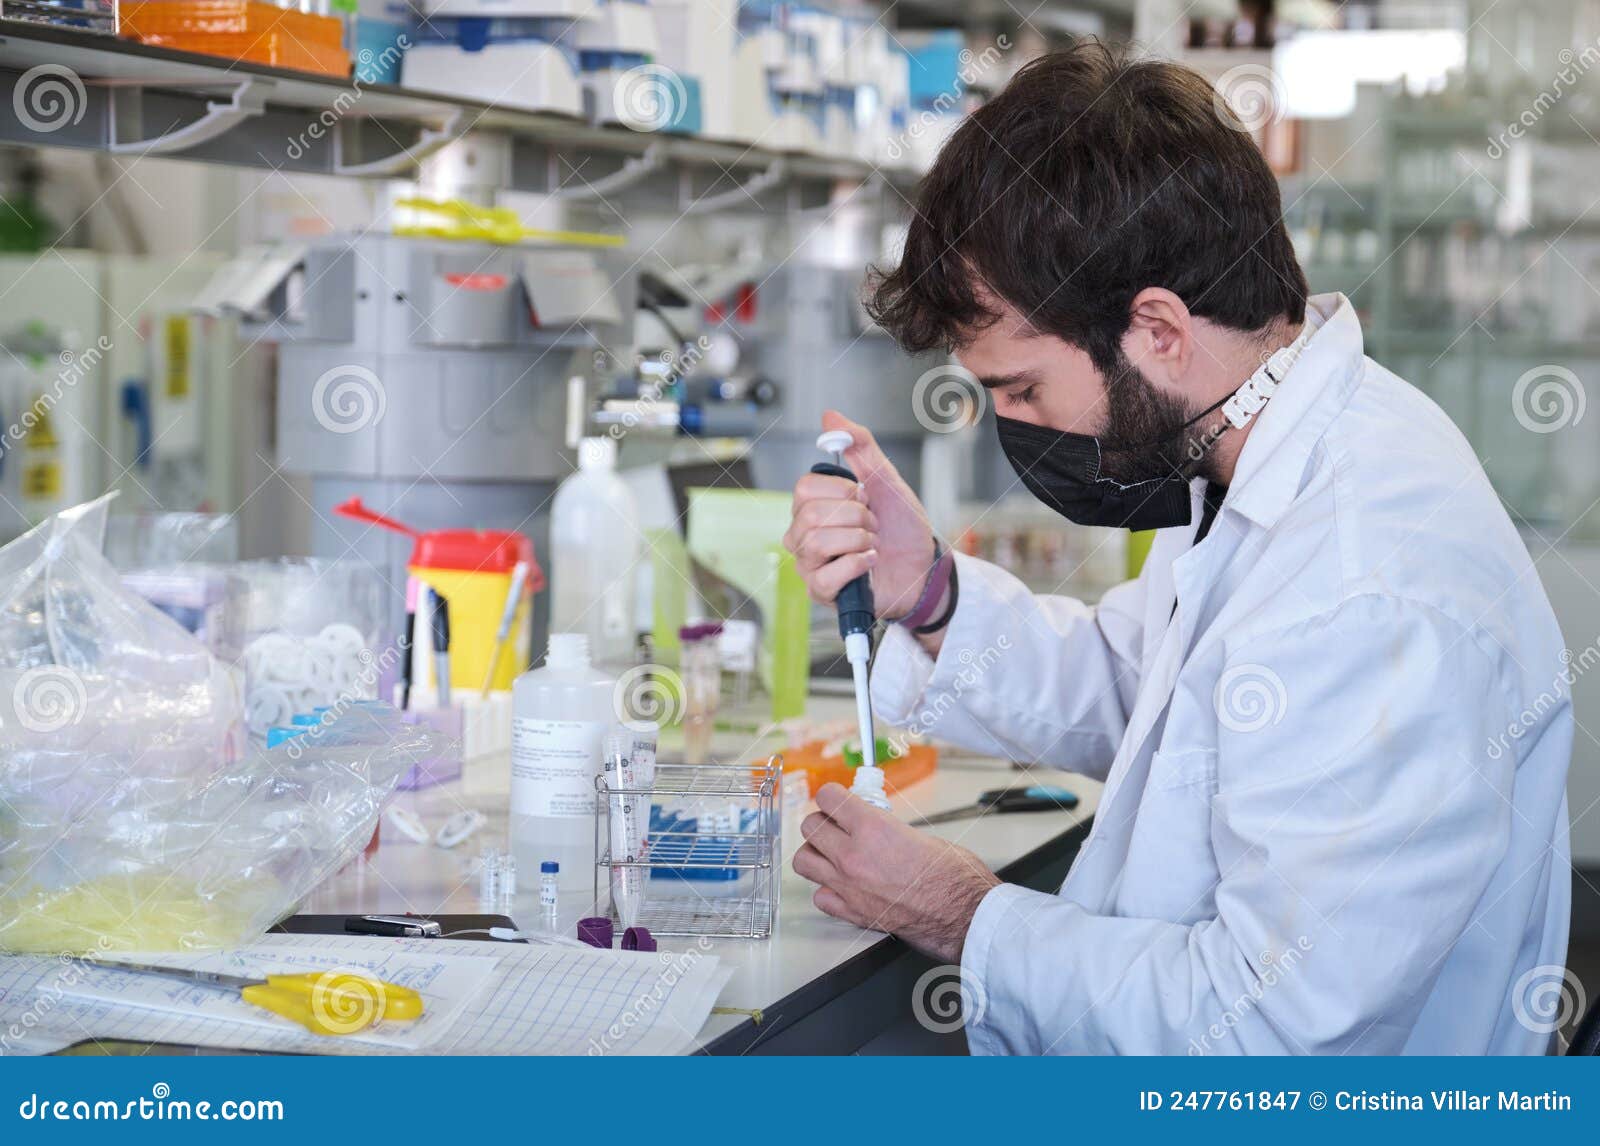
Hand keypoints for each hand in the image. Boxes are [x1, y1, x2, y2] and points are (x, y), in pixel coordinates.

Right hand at [782, 410, 936, 620]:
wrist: (925, 564)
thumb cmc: (901, 525)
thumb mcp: (885, 477)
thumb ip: (859, 445)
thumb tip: (830, 417)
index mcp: (814, 506)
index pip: (804, 488)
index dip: (841, 490)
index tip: (865, 496)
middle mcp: (804, 534)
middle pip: (810, 515)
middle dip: (855, 516)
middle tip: (873, 523)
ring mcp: (810, 564)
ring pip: (816, 543)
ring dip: (857, 539)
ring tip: (873, 542)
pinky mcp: (822, 591)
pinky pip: (824, 576)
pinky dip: (856, 564)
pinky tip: (870, 561)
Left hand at [792, 782, 1001, 963]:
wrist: (961, 915)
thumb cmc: (952, 877)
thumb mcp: (920, 835)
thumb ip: (887, 828)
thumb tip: (876, 824)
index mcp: (872, 828)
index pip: (827, 798)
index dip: (831, 795)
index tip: (836, 798)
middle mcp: (853, 855)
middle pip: (810, 826)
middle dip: (822, 821)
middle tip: (836, 824)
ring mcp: (848, 886)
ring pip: (803, 860)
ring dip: (814, 853)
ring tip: (830, 853)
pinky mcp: (851, 912)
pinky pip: (820, 896)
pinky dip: (826, 890)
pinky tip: (841, 885)